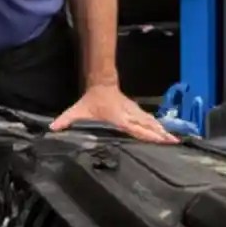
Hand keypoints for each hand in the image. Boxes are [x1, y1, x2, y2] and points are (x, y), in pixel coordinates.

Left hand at [49, 84, 178, 143]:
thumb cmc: (90, 101)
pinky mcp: (136, 111)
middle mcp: (129, 116)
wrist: (101, 83)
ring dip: (162, 131)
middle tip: (174, 143)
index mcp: (118, 119)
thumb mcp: (77, 110)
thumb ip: (65, 121)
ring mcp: (134, 112)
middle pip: (148, 126)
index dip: (148, 134)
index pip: (136, 128)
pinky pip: (149, 120)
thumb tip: (51, 130)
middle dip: (161, 135)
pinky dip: (158, 126)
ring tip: (174, 140)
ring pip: (151, 122)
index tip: (161, 139)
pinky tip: (165, 133)